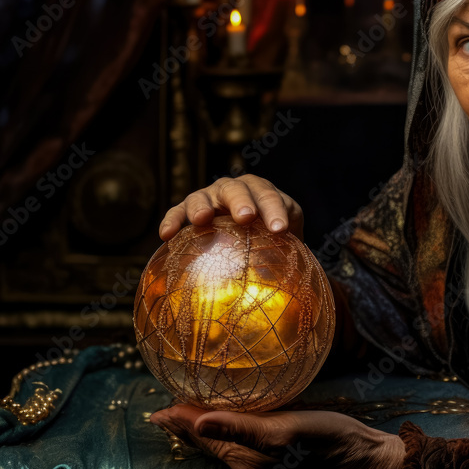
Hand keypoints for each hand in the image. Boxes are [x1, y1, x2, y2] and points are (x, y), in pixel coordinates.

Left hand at [149, 405, 405, 468]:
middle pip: (208, 440)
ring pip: (223, 441)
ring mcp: (261, 465)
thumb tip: (197, 422)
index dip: (179, 417)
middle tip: (168, 396)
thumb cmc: (330, 442)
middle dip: (187, 420)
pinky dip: (227, 425)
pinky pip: (241, 441)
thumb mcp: (286, 432)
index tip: (160, 399)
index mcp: (243, 461)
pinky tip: (231, 411)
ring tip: (189, 400)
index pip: (200, 435)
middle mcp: (247, 467)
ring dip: (204, 422)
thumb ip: (241, 428)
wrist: (367, 459)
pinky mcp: (276, 458)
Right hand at [159, 175, 303, 240]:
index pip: (270, 197)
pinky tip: (166, 235)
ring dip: (202, 206)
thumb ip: (294, 245)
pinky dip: (172, 220)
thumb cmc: (270, 238)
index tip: (280, 230)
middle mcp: (235, 189)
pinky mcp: (188, 211)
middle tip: (246, 217)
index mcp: (262, 192)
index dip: (275, 211)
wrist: (247, 239)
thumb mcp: (287, 237)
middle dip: (242, 201)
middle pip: (237, 190)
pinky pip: (177, 213)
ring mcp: (209, 198)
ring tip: (202, 219)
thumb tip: (302, 279)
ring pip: (203, 196)